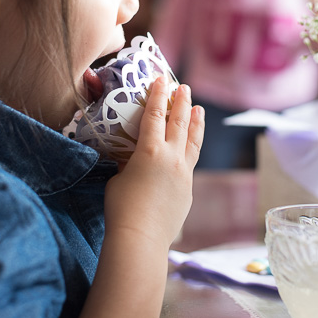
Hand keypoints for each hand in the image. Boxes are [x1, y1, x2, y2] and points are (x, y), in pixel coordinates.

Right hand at [103, 76, 203, 248]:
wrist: (141, 237)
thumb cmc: (121, 208)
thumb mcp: (118, 178)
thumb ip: (129, 164)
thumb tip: (133, 161)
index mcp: (149, 151)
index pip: (155, 116)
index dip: (158, 96)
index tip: (162, 80)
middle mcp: (171, 157)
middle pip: (179, 123)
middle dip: (182, 103)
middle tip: (185, 88)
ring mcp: (183, 173)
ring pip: (193, 141)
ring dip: (196, 123)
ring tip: (199, 110)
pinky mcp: (188, 189)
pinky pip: (191, 162)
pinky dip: (191, 149)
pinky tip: (190, 147)